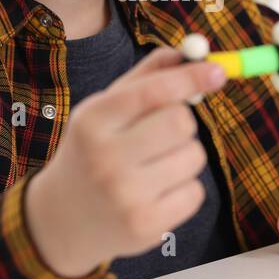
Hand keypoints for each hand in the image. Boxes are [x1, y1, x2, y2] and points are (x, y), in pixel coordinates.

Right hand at [25, 46, 227, 277]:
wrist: (60, 219)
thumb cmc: (90, 152)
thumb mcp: (103, 111)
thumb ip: (144, 79)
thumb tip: (189, 52)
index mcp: (93, 120)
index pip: (153, 91)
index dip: (191, 77)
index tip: (218, 71)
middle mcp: (105, 157)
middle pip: (181, 122)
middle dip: (184, 123)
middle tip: (165, 133)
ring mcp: (125, 195)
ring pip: (194, 157)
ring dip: (185, 156)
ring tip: (154, 167)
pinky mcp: (145, 226)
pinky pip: (195, 193)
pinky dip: (184, 189)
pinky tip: (156, 193)